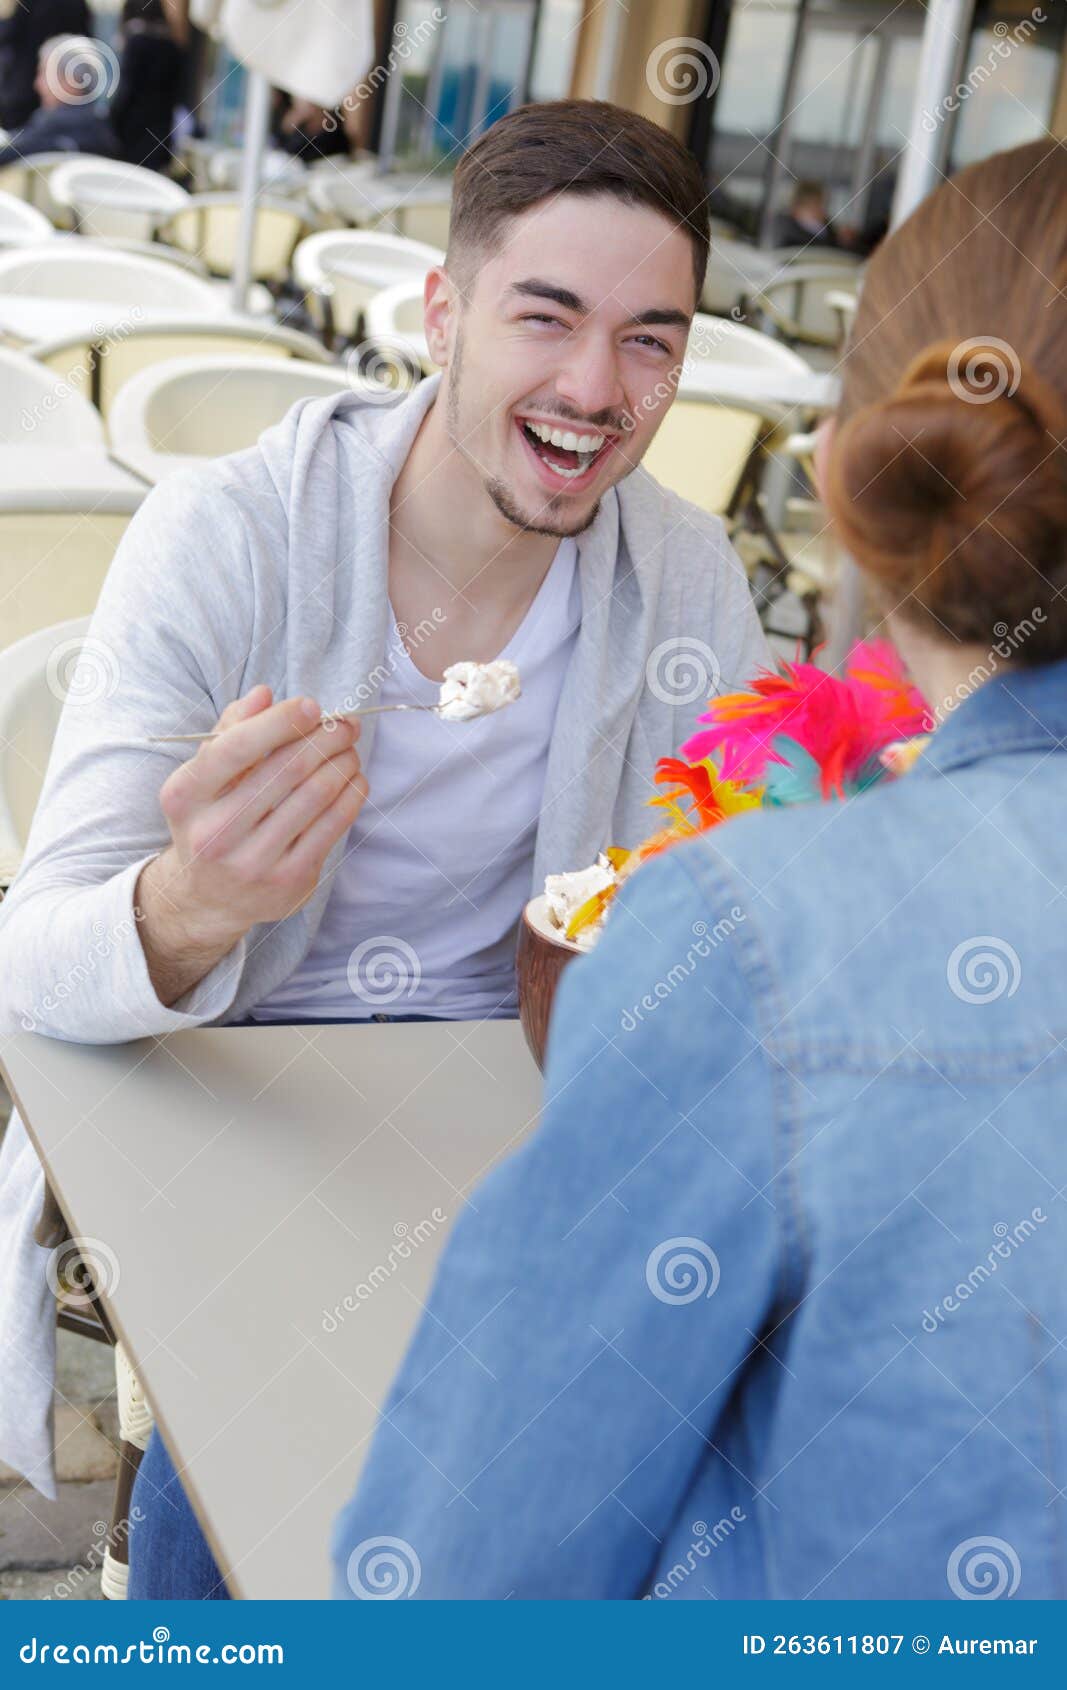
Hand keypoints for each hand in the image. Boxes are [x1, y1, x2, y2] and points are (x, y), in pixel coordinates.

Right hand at [137, 687, 366, 1003]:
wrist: (206, 897)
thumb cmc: (210, 819)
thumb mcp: (203, 777)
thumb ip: (229, 731)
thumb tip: (264, 694)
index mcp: (185, 796)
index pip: (236, 748)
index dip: (280, 721)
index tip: (312, 706)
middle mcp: (214, 832)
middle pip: (286, 769)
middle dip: (325, 738)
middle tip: (346, 723)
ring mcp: (252, 862)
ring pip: (315, 796)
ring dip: (343, 763)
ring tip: (350, 748)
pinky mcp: (288, 881)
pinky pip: (332, 827)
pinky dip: (350, 795)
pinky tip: (354, 779)